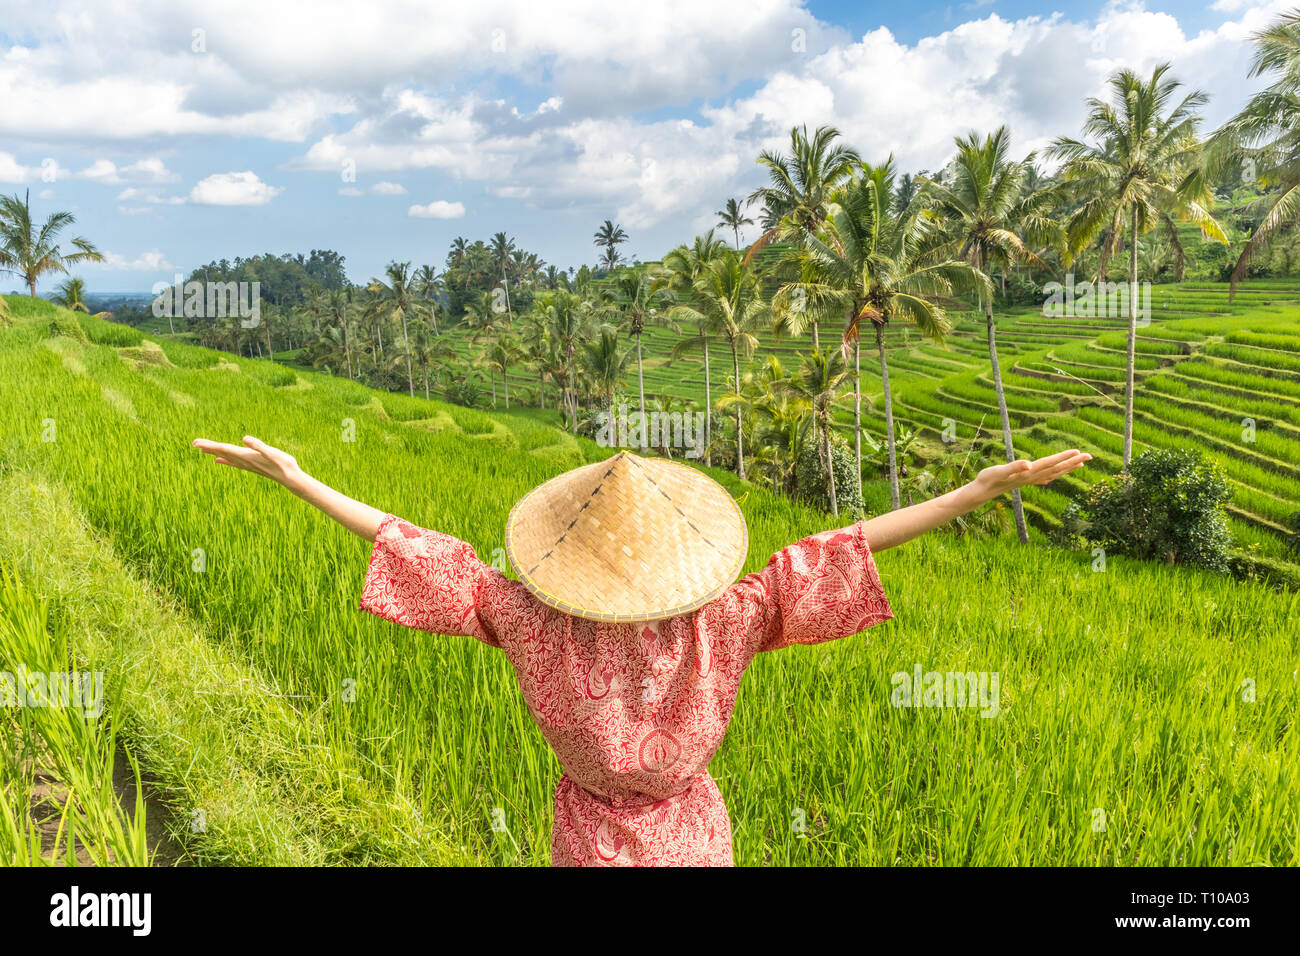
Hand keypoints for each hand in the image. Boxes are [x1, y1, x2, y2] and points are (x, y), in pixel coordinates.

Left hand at [192, 435, 304, 488]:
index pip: (224, 449)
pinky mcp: (251, 465)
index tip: (197, 443)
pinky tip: (218, 460)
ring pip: (226, 457)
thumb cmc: (283, 464)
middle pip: (222, 453)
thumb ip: (258, 445)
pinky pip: (233, 462)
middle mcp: (244, 461)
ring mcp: (247, 464)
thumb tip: (245, 439)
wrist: (290, 478)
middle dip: (208, 448)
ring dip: (214, 452)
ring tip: (202, 450)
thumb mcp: (272, 452)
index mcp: (246, 455)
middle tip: (194, 443)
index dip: (210, 445)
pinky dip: (224, 460)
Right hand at [970, 448, 1091, 501]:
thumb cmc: (989, 479)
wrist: (983, 492)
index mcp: (1029, 472)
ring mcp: (1031, 480)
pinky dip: (1056, 473)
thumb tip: (1028, 465)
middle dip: (1074, 462)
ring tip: (1081, 463)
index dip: (1064, 457)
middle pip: (1057, 468)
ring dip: (1068, 468)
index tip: (1078, 452)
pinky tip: (1058, 473)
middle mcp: (1033, 476)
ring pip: (1054, 473)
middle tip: (1090, 456)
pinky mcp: (1026, 480)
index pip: (1051, 463)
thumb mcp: (1000, 471)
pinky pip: (1046, 476)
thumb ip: (1014, 467)